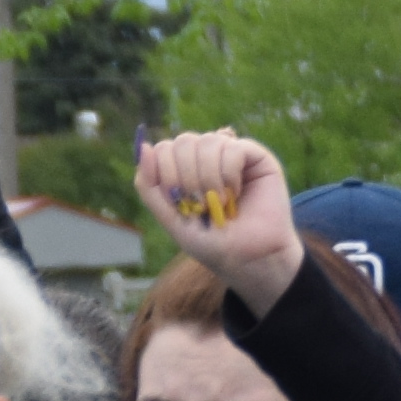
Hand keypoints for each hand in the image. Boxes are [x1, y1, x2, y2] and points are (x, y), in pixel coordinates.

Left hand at [136, 128, 306, 310]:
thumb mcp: (171, 219)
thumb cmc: (213, 243)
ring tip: (220, 201)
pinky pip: (232, 147)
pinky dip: (229, 173)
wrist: (252, 259)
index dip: (165, 170)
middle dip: (187, 176)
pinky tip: (236, 191)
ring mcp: (232, 154)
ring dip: (209, 177)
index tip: (178, 199)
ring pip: (208, 141)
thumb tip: (144, 146)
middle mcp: (207, 158)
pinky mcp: (256, 157)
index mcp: (185, 170)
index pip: (164, 149)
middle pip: (183, 141)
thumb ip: (149, 186)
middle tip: (200, 204)